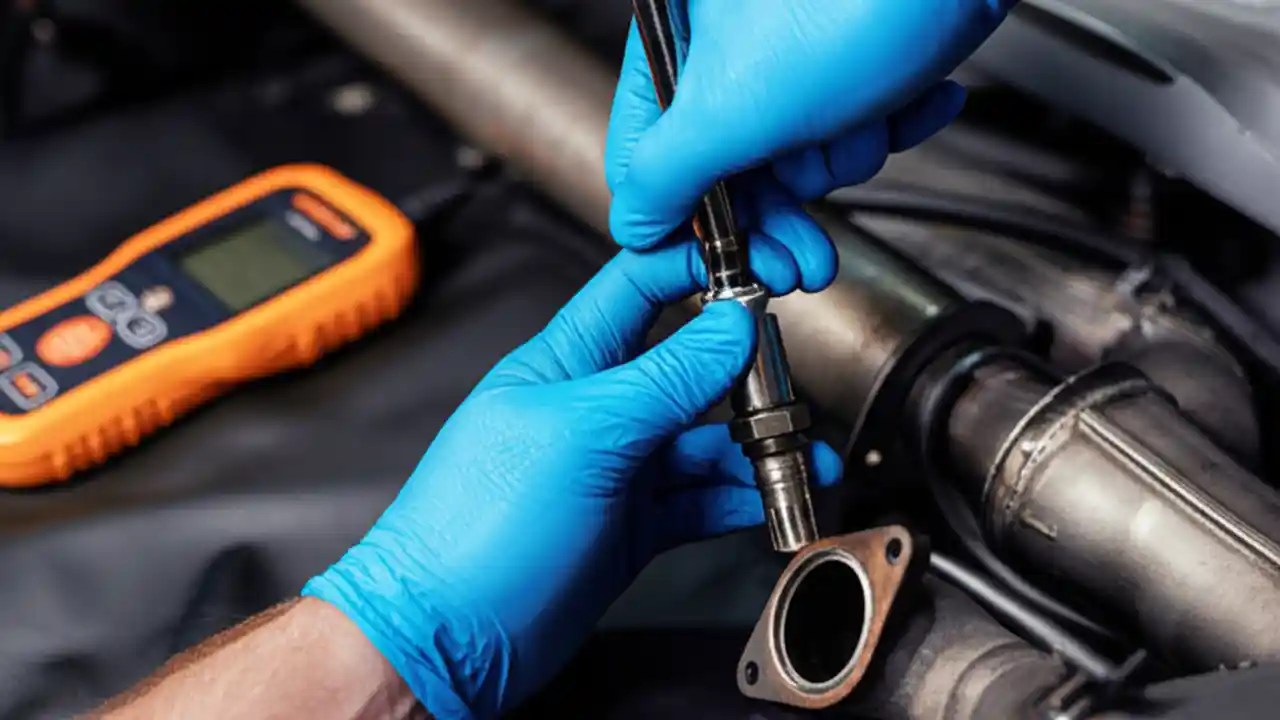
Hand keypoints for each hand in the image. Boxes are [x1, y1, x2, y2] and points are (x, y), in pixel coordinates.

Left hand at [303, 247, 843, 718]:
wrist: (446, 639)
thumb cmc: (473, 530)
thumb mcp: (582, 433)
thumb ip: (664, 379)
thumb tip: (729, 326)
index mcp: (565, 362)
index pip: (639, 286)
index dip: (698, 268)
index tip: (757, 270)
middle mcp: (592, 410)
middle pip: (686, 368)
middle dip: (745, 373)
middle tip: (787, 389)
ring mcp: (611, 470)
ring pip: (701, 441)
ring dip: (754, 447)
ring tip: (798, 459)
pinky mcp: (626, 526)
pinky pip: (696, 500)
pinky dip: (735, 499)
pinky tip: (761, 501)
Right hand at [606, 0, 1015, 292]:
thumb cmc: (856, 4)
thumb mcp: (728, 110)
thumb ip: (663, 175)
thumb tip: (634, 221)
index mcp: (677, 39)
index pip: (647, 149)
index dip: (682, 215)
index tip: (716, 259)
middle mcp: (729, 40)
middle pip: (731, 163)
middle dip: (778, 214)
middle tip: (798, 262)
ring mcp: (795, 46)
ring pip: (801, 150)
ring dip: (844, 154)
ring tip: (864, 129)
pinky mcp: (859, 50)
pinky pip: (857, 118)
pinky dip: (890, 123)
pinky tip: (907, 103)